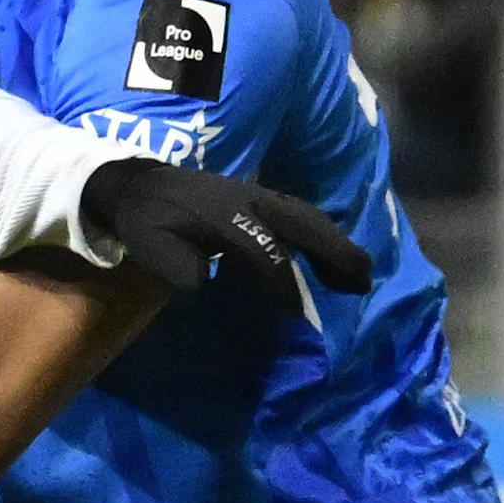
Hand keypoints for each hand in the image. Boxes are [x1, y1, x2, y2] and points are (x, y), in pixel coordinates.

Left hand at [81, 159, 375, 295]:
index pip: (266, 253)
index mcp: (228, 215)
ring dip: (336, 243)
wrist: (139, 184)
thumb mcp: (149, 245)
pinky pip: (300, 212)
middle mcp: (252, 200)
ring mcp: (259, 195)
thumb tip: (204, 281)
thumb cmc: (146, 222)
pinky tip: (333, 252)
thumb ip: (174, 264)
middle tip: (364, 283)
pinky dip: (323, 232)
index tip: (293, 318)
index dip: (281, 286)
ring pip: (308, 216)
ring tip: (361, 272)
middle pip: (304, 225)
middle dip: (335, 253)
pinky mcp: (259, 196)